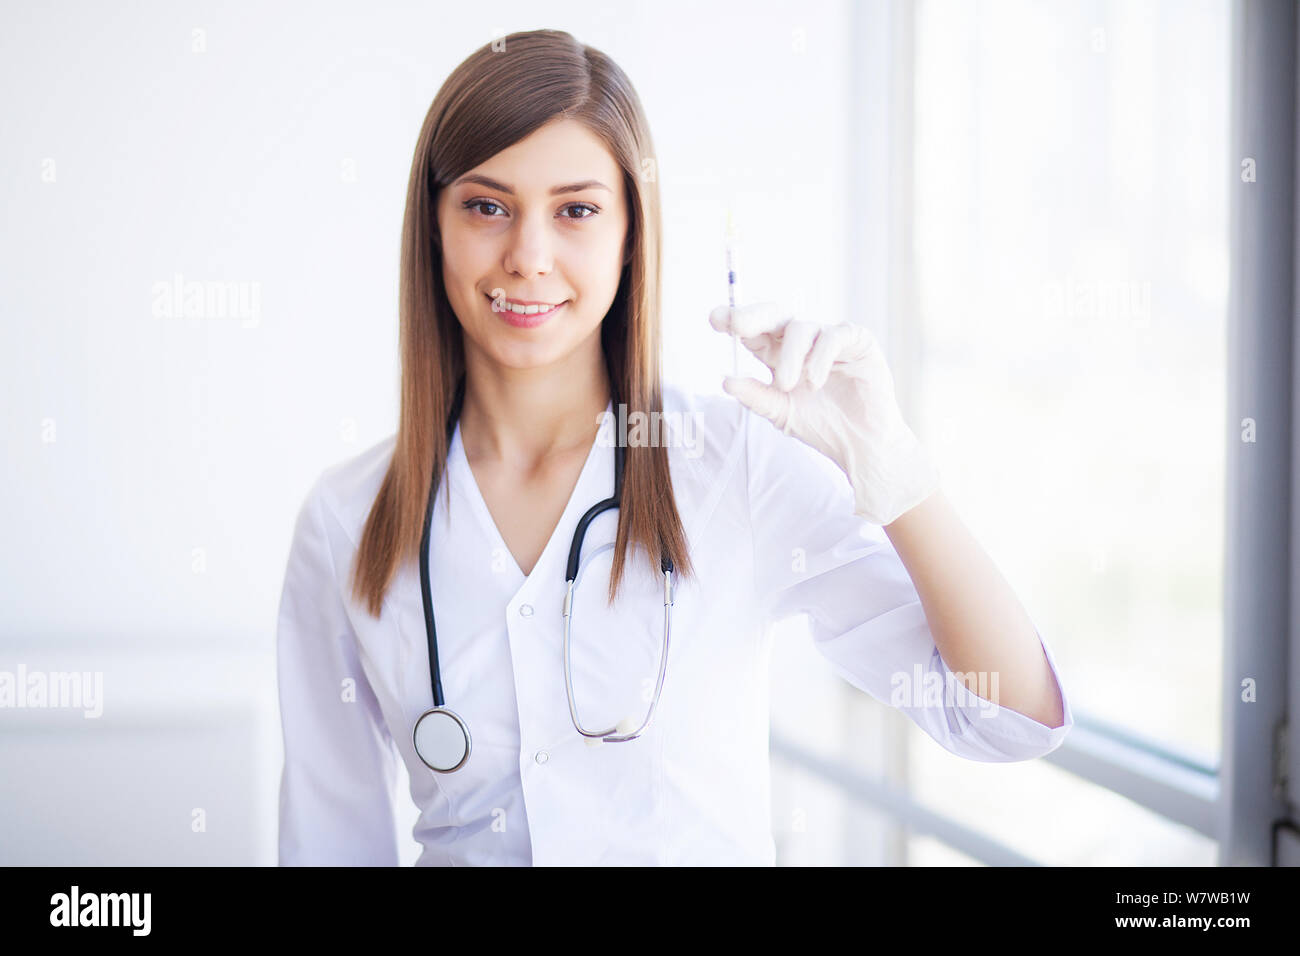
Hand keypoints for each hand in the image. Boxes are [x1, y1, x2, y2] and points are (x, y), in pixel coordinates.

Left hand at [709, 301, 939, 525]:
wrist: (861, 445)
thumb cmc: (822, 428)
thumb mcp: (780, 413)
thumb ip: (756, 396)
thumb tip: (726, 380)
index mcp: (780, 356)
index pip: (754, 333)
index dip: (734, 321)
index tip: (714, 319)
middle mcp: (803, 343)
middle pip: (774, 315)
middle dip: (753, 316)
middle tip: (736, 325)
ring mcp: (829, 340)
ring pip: (801, 327)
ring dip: (790, 356)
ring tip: (787, 385)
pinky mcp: (857, 341)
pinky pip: (834, 335)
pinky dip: (820, 357)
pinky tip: (815, 381)